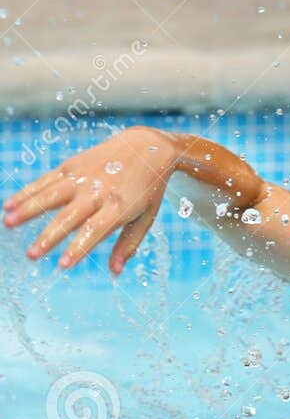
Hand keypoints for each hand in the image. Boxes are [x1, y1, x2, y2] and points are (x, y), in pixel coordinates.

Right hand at [2, 126, 177, 273]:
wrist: (147, 147)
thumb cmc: (147, 189)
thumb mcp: (145, 218)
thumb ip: (128, 244)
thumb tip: (114, 272)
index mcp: (117, 206)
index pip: (94, 231)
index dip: (78, 248)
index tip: (63, 265)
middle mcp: (97, 191)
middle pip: (69, 216)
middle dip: (49, 236)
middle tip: (31, 254)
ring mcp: (82, 177)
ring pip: (51, 194)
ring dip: (28, 209)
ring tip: (9, 223)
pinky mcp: (72, 166)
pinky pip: (46, 180)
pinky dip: (28, 192)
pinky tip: (10, 205)